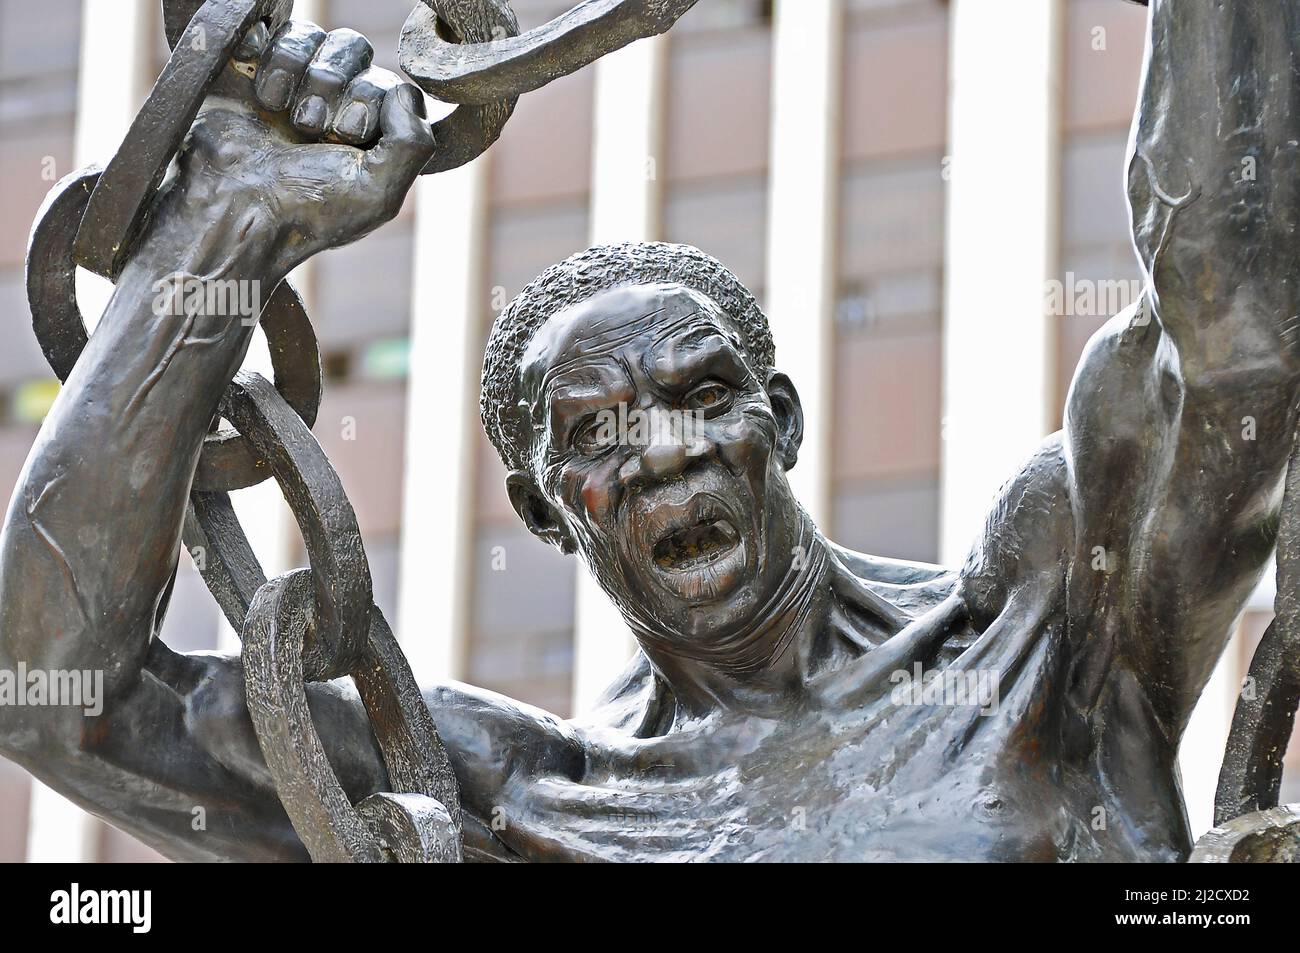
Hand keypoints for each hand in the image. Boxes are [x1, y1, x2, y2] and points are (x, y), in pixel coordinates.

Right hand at [168, 20, 434, 278]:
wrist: (231, 205)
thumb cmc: (305, 209)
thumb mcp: (378, 194)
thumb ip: (414, 143)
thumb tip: (404, 92)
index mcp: (371, 133)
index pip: (391, 83)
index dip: (369, 101)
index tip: (345, 137)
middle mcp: (335, 103)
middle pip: (354, 49)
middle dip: (331, 85)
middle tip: (308, 126)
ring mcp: (292, 83)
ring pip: (312, 35)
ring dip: (297, 70)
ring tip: (278, 110)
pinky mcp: (250, 67)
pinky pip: (271, 29)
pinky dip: (267, 55)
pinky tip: (258, 92)